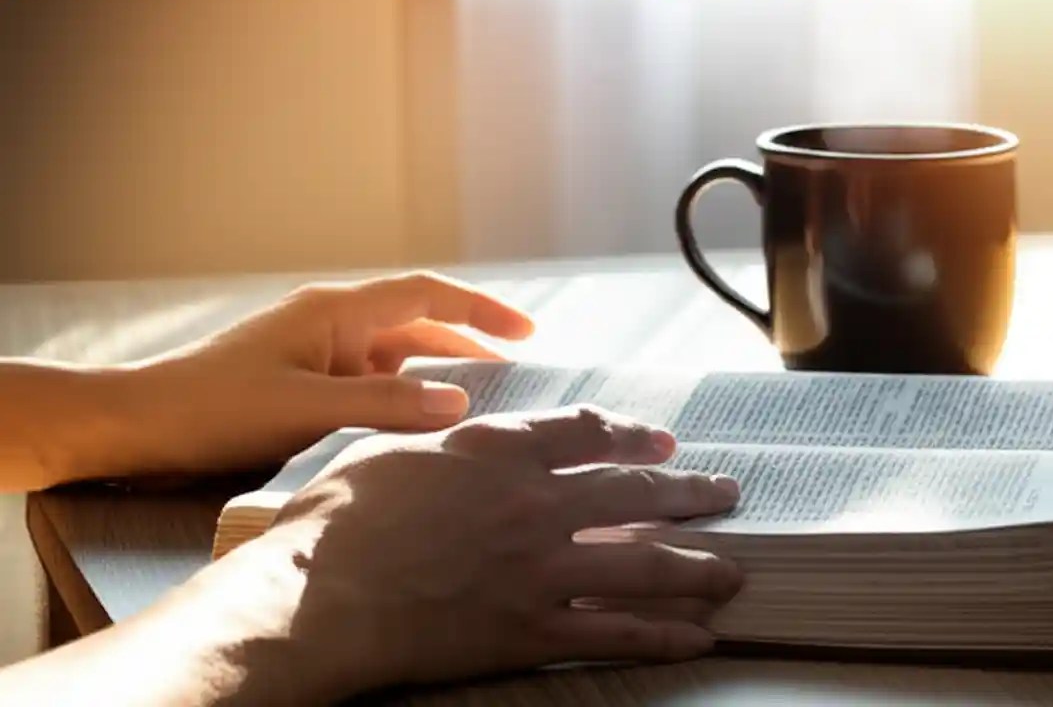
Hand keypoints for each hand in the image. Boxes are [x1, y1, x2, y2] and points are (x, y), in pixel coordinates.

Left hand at [110, 271, 533, 477]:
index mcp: (337, 312)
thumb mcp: (307, 410)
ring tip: (481, 402)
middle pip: (418, 325)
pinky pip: (370, 382)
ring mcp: (317, 352)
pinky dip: (403, 397)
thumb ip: (386, 406)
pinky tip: (419, 425)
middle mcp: (333, 324)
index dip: (482, 311)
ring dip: (437, 374)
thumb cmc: (216, 408)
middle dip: (469, 345)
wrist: (140, 423)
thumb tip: (461, 404)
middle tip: (518, 375)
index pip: (428, 297)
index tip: (529, 333)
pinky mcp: (304, 380)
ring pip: (395, 356)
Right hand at [247, 405, 741, 698]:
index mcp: (497, 452)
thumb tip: (454, 419)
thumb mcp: (385, 449)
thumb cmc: (335, 522)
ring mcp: (540, 569)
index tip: (660, 439)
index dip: (631, 433)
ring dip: (697, 567)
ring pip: (643, 565)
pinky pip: (614, 632)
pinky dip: (662, 636)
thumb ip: (439, 436)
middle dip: (688, 491)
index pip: (585, 433)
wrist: (316, 598)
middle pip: (633, 492)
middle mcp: (535, 503)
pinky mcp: (532, 630)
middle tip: (725, 492)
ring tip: (733, 572)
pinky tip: (698, 637)